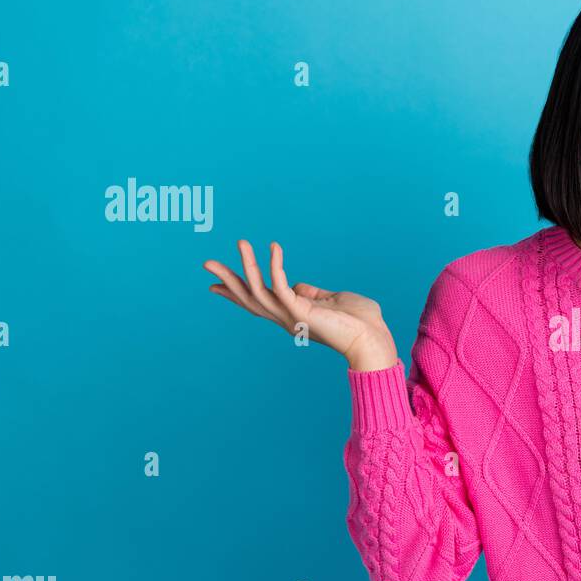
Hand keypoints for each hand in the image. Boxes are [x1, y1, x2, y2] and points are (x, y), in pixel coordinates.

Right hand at [203, 240, 399, 369]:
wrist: (374, 338)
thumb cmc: (360, 321)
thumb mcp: (330, 300)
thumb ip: (311, 293)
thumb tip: (297, 285)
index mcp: (292, 315)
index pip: (258, 302)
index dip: (236, 293)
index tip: (214, 284)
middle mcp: (287, 318)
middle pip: (249, 298)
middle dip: (228, 281)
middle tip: (206, 264)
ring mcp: (292, 316)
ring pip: (258, 291)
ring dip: (247, 266)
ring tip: (241, 242)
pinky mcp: (301, 311)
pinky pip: (281, 284)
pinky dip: (276, 265)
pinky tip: (274, 246)